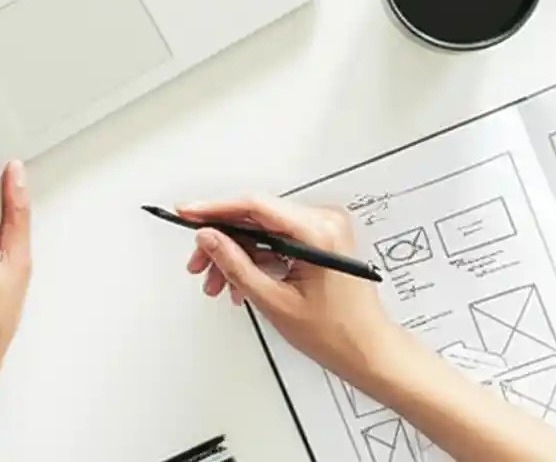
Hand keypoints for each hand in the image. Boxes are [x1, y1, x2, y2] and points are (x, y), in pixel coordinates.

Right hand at [181, 197, 398, 382]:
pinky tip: (241, 282)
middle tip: (198, 264)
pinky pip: (279, 239)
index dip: (215, 210)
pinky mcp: (322, 240)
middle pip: (257, 218)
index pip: (255, 206)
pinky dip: (257, 259)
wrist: (367, 349)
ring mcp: (325, 230)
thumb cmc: (337, 332)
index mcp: (318, 231)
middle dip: (223, 242)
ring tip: (220, 284)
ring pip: (264, 231)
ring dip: (237, 255)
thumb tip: (210, 238)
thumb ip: (237, 265)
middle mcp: (325, 222)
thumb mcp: (274, 301)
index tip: (188, 213)